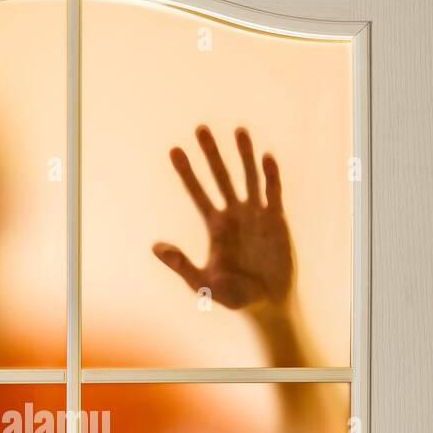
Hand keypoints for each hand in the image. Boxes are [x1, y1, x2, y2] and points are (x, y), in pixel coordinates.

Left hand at [153, 126, 293, 312]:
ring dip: (244, 155)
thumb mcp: (202, 283)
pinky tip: (265, 157)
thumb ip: (180, 264)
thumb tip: (155, 246)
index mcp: (215, 226)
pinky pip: (272, 193)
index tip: (174, 150)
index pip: (197, 192)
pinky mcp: (276, 220)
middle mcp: (234, 214)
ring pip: (248, 177)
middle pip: (220, 176)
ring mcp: (256, 215)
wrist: (267, 304)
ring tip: (238, 130)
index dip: (186, 172)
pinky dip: (270, 175)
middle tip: (200, 128)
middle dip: (211, 154)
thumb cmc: (233, 296)